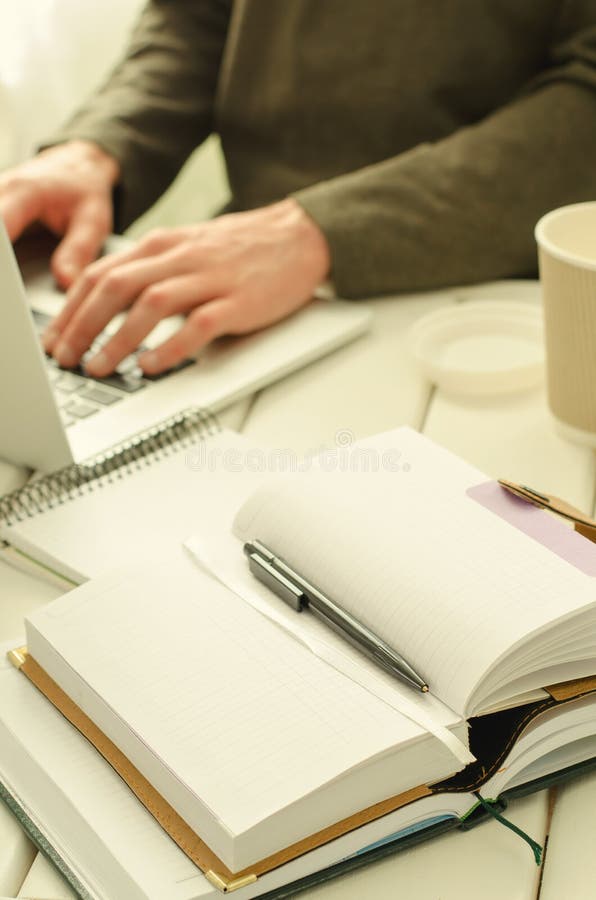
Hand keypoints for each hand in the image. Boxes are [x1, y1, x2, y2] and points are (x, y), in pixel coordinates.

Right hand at [0, 141, 118, 288]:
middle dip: (1, 267)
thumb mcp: (93, 220)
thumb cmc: (85, 191)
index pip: (0, 228)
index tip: (6, 286)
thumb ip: (78, 251)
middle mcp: (0, 189)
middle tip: (10, 306)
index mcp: (24, 191)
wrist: (77, 165)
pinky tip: (10, 281)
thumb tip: (65, 284)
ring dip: (1, 263)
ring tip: (11, 297)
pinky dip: (3, 256)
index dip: (1, 262)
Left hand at [43, 198, 330, 375]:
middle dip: (82, 325)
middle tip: (67, 358)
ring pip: (150, 305)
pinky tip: (153, 365)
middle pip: (115, 287)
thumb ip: (149, 271)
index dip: (70, 310)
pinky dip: (171, 347)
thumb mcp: (185, 249)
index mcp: (161, 244)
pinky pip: (198, 325)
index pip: (99, 274)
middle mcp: (179, 257)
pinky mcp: (238, 301)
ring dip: (118, 339)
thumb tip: (107, 304)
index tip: (55, 339)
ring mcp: (209, 278)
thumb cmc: (242, 249)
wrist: (300, 236)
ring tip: (100, 366)